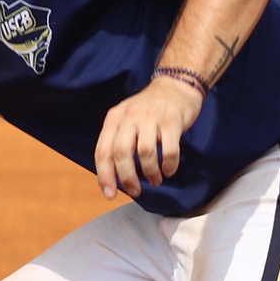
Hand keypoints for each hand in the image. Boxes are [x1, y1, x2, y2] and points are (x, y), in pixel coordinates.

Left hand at [94, 77, 202, 199]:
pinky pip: (169, 150)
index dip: (105, 175)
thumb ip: (117, 142)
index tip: (109, 194)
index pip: (103, 150)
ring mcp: (152, 117)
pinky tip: (169, 170)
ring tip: (155, 180)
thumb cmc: (149, 110)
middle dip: (127, 177)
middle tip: (135, 191)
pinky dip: (169, 165)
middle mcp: (130, 116)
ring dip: (150, 172)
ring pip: (145, 152)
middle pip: (122, 152)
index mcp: (114, 118)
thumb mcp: (126, 119)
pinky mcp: (172, 121)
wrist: (176, 86)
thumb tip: (112, 178)